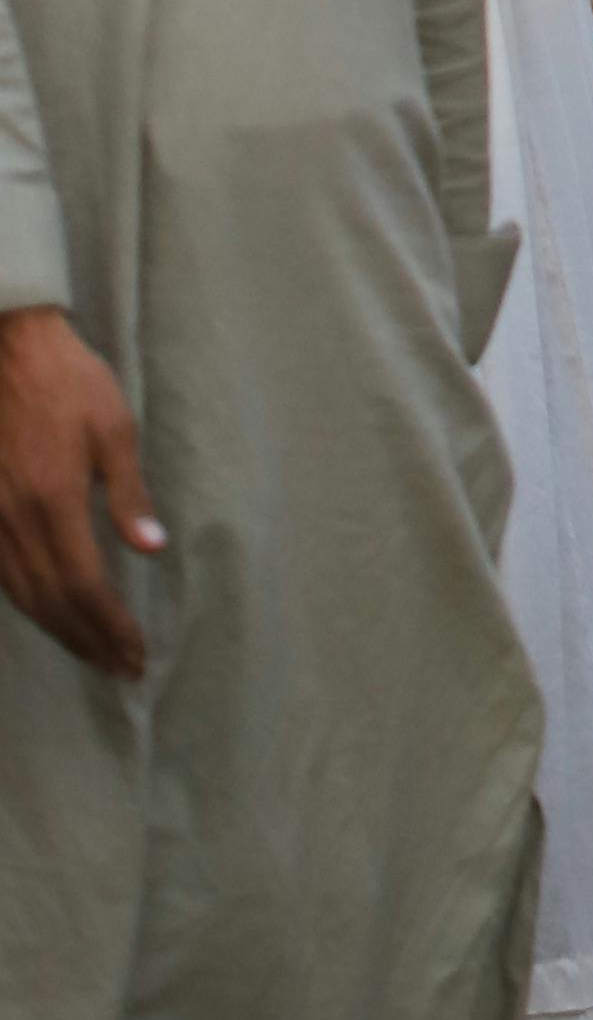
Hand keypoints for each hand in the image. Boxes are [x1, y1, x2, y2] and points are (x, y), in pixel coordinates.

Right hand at [0, 306, 164, 674]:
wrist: (6, 350)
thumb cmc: (68, 381)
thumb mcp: (113, 427)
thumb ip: (129, 493)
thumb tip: (152, 548)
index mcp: (53, 503)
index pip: (84, 588)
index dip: (110, 627)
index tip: (136, 654)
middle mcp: (16, 524)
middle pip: (52, 604)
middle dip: (88, 643)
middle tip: (120, 669)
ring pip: (23, 598)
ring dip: (59, 632)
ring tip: (93, 654)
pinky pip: (5, 578)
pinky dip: (32, 606)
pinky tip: (52, 615)